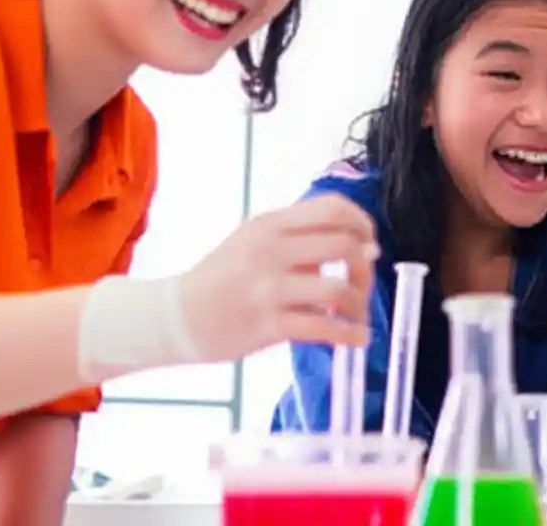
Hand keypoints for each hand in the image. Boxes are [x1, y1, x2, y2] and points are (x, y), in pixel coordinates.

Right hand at [178, 194, 377, 361]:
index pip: (333, 208)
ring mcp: (270, 288)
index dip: (362, 224)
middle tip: (363, 285)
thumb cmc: (224, 277)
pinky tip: (357, 338)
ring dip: (360, 305)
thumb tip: (360, 245)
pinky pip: (324, 328)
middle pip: (346, 246)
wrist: (177, 316)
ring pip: (340, 290)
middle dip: (366, 269)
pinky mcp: (268, 325)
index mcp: (272, 224)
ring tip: (357, 316)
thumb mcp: (255, 240)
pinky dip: (350, 334)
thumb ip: (300, 237)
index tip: (368, 244)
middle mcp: (272, 251)